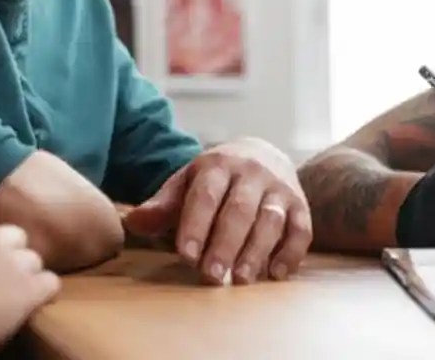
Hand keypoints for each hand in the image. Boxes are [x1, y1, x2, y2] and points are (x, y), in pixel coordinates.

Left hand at [124, 137, 311, 284]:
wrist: (263, 154)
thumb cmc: (216, 179)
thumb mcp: (188, 183)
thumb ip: (163, 205)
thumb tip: (132, 222)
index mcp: (218, 165)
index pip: (206, 195)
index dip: (196, 225)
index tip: (186, 256)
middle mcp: (252, 173)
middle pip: (239, 210)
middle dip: (225, 244)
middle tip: (211, 276)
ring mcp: (279, 188)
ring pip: (270, 220)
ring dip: (256, 251)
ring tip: (240, 280)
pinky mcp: (301, 205)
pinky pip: (301, 229)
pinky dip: (291, 253)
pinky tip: (275, 275)